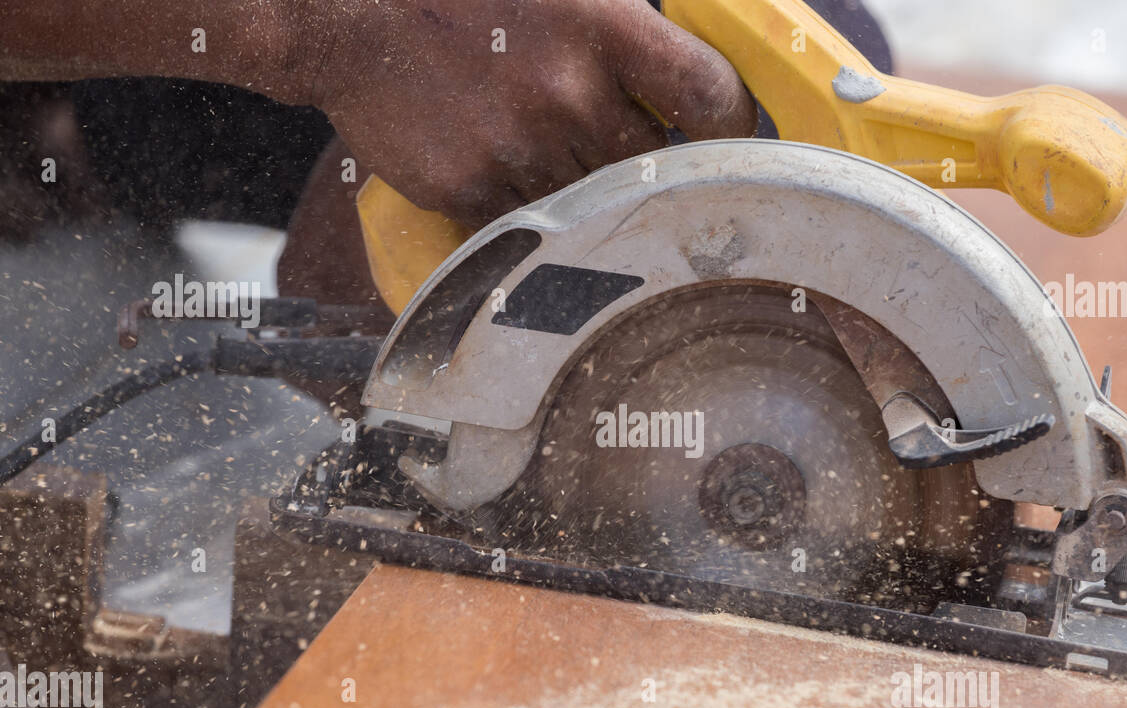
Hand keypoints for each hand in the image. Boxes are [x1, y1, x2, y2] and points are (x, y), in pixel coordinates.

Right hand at [305, 0, 756, 226]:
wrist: (348, 15)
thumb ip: (627, 22)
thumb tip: (687, 76)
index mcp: (603, 27)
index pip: (711, 99)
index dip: (730, 124)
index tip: (722, 132)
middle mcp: (568, 93)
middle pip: (652, 160)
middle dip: (642, 153)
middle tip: (610, 130)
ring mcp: (519, 149)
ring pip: (593, 198)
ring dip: (583, 180)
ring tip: (542, 137)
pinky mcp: (473, 190)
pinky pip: (530, 221)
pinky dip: (527, 203)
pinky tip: (502, 160)